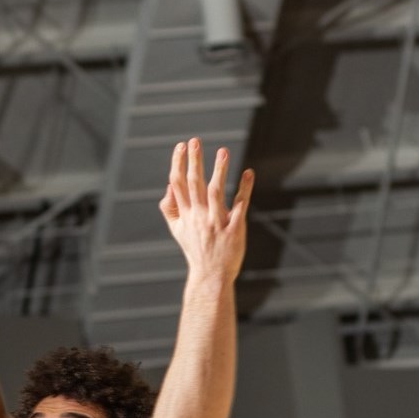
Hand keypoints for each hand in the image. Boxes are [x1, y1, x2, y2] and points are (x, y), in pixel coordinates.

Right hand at [159, 138, 253, 282]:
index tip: (180, 146)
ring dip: (219, 170)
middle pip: (194, 185)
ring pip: (216, 192)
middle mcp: (199, 218)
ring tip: (222, 150)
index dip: (178, 164)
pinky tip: (248, 172)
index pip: (178, 185)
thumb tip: (169, 184)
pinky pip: (240, 206)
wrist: (211, 276)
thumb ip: (171, 208)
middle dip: (194, 162)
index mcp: (185, 216)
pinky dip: (244, 188)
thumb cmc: (196, 250)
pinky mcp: (235, 229)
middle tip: (195, 141)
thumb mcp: (177, 231)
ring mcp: (217, 223)